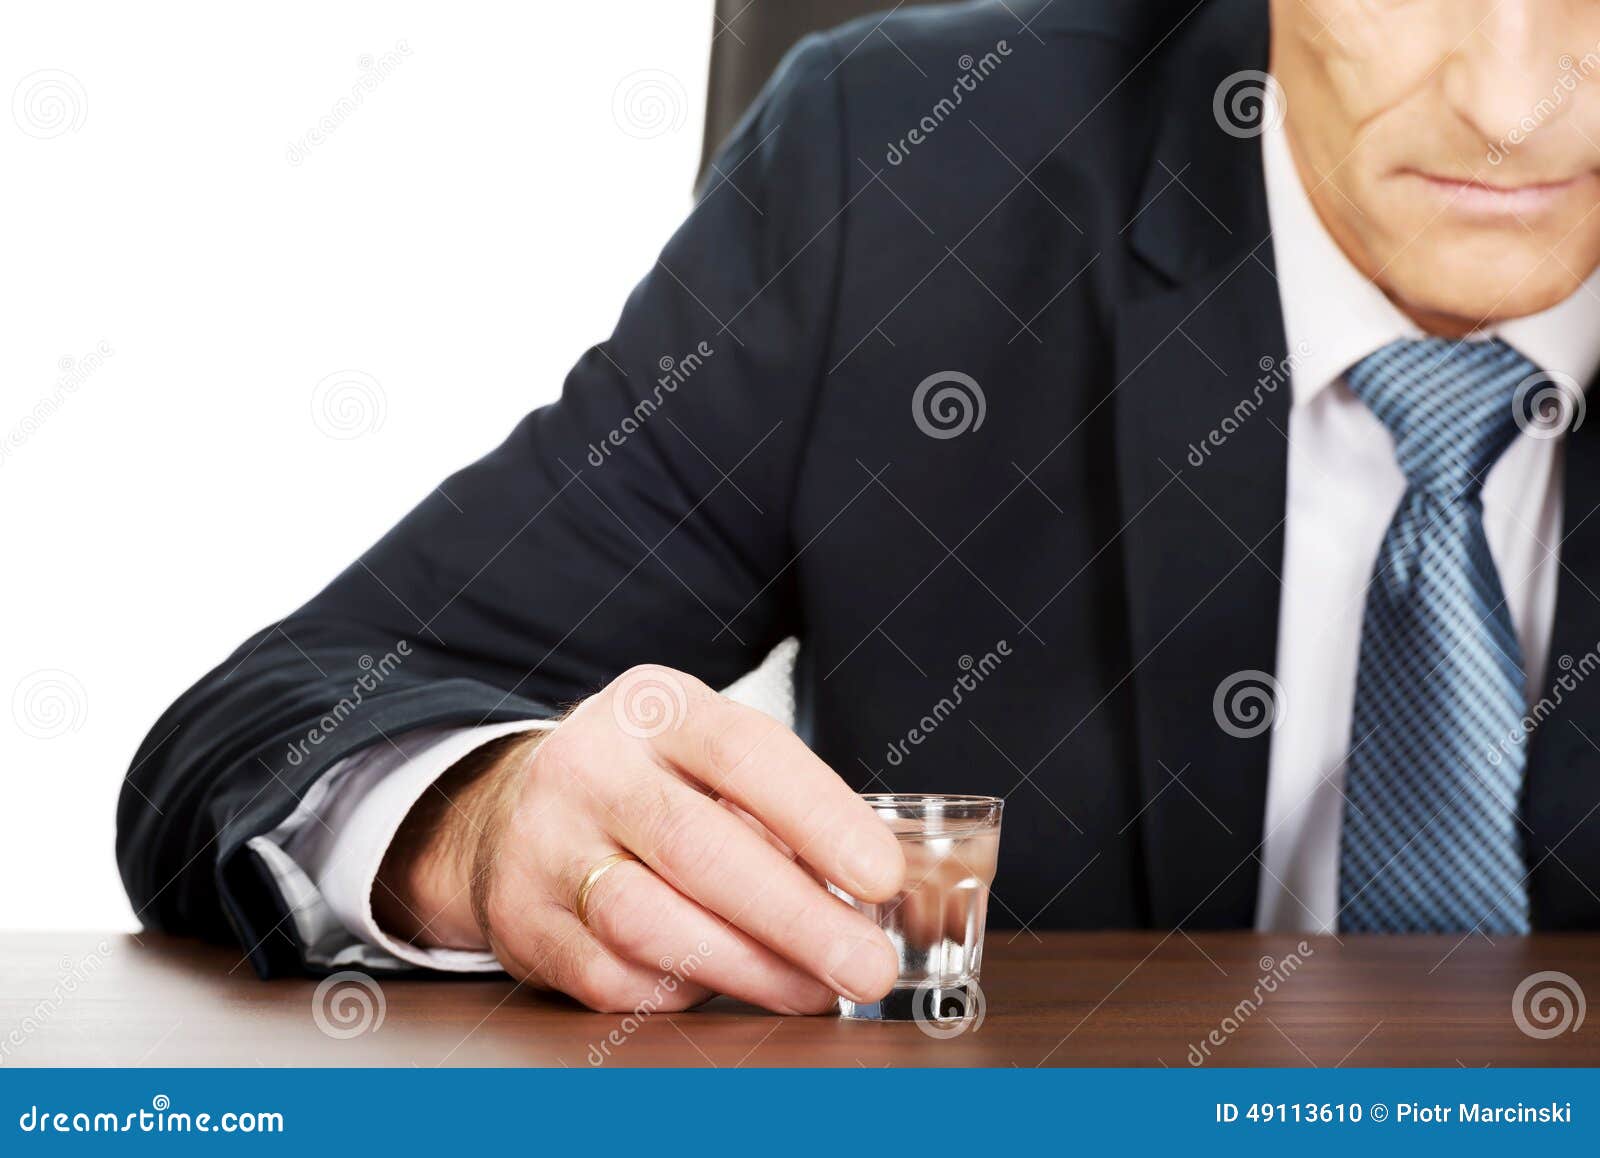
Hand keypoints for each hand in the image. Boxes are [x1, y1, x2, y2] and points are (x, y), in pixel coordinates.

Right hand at [373, 666, 905, 1013]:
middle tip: (866, 964)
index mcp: (655, 709)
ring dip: (749, 969)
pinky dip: (681, 992)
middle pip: (698, 848)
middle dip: (797, 918)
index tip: (881, 876)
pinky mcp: (522, 919)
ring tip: (815, 989)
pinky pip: (612, 974)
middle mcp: (591, 767)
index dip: (819, 817)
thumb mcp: (707, 758)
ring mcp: (545, 843)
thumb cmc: (649, 785)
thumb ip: (783, 811)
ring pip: (650, 922)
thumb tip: (880, 898)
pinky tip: (726, 985)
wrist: (514, 808)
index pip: (744, 753)